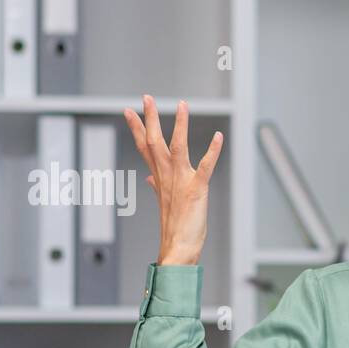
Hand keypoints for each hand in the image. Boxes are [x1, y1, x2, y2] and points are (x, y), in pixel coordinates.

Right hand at [123, 95, 222, 265]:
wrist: (177, 250)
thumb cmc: (174, 230)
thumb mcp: (164, 205)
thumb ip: (157, 188)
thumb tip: (150, 179)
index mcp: (160, 179)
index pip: (145, 149)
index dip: (137, 129)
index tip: (129, 112)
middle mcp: (167, 177)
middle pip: (155, 142)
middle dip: (150, 119)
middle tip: (146, 97)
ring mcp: (181, 182)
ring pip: (178, 147)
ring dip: (180, 125)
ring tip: (183, 105)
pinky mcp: (197, 189)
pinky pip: (206, 166)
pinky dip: (213, 151)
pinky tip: (219, 136)